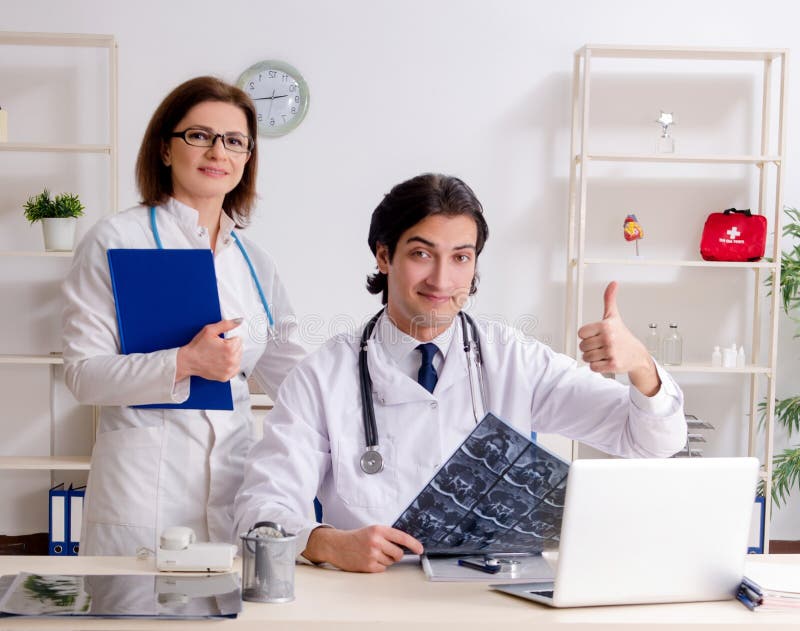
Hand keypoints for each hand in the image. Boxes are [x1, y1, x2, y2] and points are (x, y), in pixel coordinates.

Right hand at [175, 318, 242, 381]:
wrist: (188, 361)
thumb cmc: (198, 346)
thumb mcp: (210, 330)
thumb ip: (227, 324)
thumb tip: (239, 321)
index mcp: (229, 348)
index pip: (238, 340)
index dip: (228, 339)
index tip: (220, 342)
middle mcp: (231, 360)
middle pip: (239, 349)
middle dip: (231, 347)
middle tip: (218, 349)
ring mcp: (229, 370)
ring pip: (238, 359)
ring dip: (231, 356)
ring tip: (219, 355)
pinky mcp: (226, 377)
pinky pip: (235, 369)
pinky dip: (230, 366)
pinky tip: (221, 363)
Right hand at [303, 525, 423, 572]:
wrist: (336, 545)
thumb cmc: (356, 538)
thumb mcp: (372, 531)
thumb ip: (387, 536)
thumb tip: (405, 546)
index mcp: (378, 529)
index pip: (402, 537)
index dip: (413, 544)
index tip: (420, 549)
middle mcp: (376, 541)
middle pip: (398, 553)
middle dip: (395, 554)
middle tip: (385, 551)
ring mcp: (372, 554)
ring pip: (390, 562)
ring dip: (385, 560)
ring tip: (372, 554)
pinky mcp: (368, 566)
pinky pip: (382, 569)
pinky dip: (378, 566)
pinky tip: (369, 560)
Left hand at [577, 282, 659, 395]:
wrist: (637, 355)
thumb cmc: (622, 336)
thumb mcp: (614, 316)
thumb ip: (609, 299)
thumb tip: (613, 283)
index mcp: (605, 325)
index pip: (581, 333)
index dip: (587, 336)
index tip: (597, 335)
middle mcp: (608, 338)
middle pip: (582, 346)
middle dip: (590, 348)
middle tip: (601, 346)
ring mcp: (611, 352)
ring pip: (586, 357)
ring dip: (593, 358)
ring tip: (604, 353)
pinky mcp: (612, 364)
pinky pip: (593, 367)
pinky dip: (597, 366)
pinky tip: (606, 361)